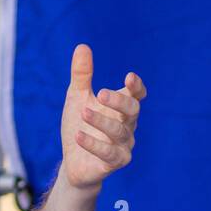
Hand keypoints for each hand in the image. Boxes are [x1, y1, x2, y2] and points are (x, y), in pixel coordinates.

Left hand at [60, 43, 145, 191]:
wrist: (73, 163)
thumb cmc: (79, 127)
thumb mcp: (77, 99)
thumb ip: (82, 76)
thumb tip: (82, 46)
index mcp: (121, 108)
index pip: (136, 96)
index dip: (136, 87)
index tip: (129, 77)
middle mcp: (127, 126)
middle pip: (132, 111)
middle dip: (118, 101)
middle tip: (100, 93)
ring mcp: (123, 145)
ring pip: (118, 132)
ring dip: (101, 121)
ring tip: (83, 113)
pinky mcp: (115, 163)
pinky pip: (109, 153)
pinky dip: (93, 144)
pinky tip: (78, 136)